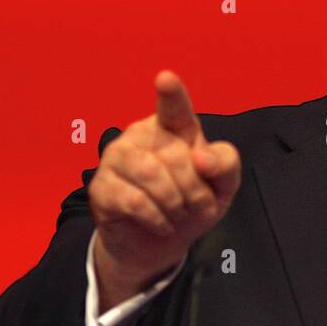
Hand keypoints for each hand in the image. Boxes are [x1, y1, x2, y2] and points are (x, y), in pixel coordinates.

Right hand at [89, 71, 240, 299]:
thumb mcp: (222, 187)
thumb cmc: (190, 205)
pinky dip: (158, 219)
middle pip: (177, 156)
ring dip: (175, 204)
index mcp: (173, 128)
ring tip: (178, 216)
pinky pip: (136, 201)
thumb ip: (225, 165)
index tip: (166, 78)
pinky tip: (162, 225)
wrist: (158, 246)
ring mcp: (117, 158)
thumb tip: (202, 158)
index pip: (174, 108)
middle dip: (195, 190)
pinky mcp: (101, 187)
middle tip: (197, 207)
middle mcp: (141, 134)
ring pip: (152, 174)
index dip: (172, 94)